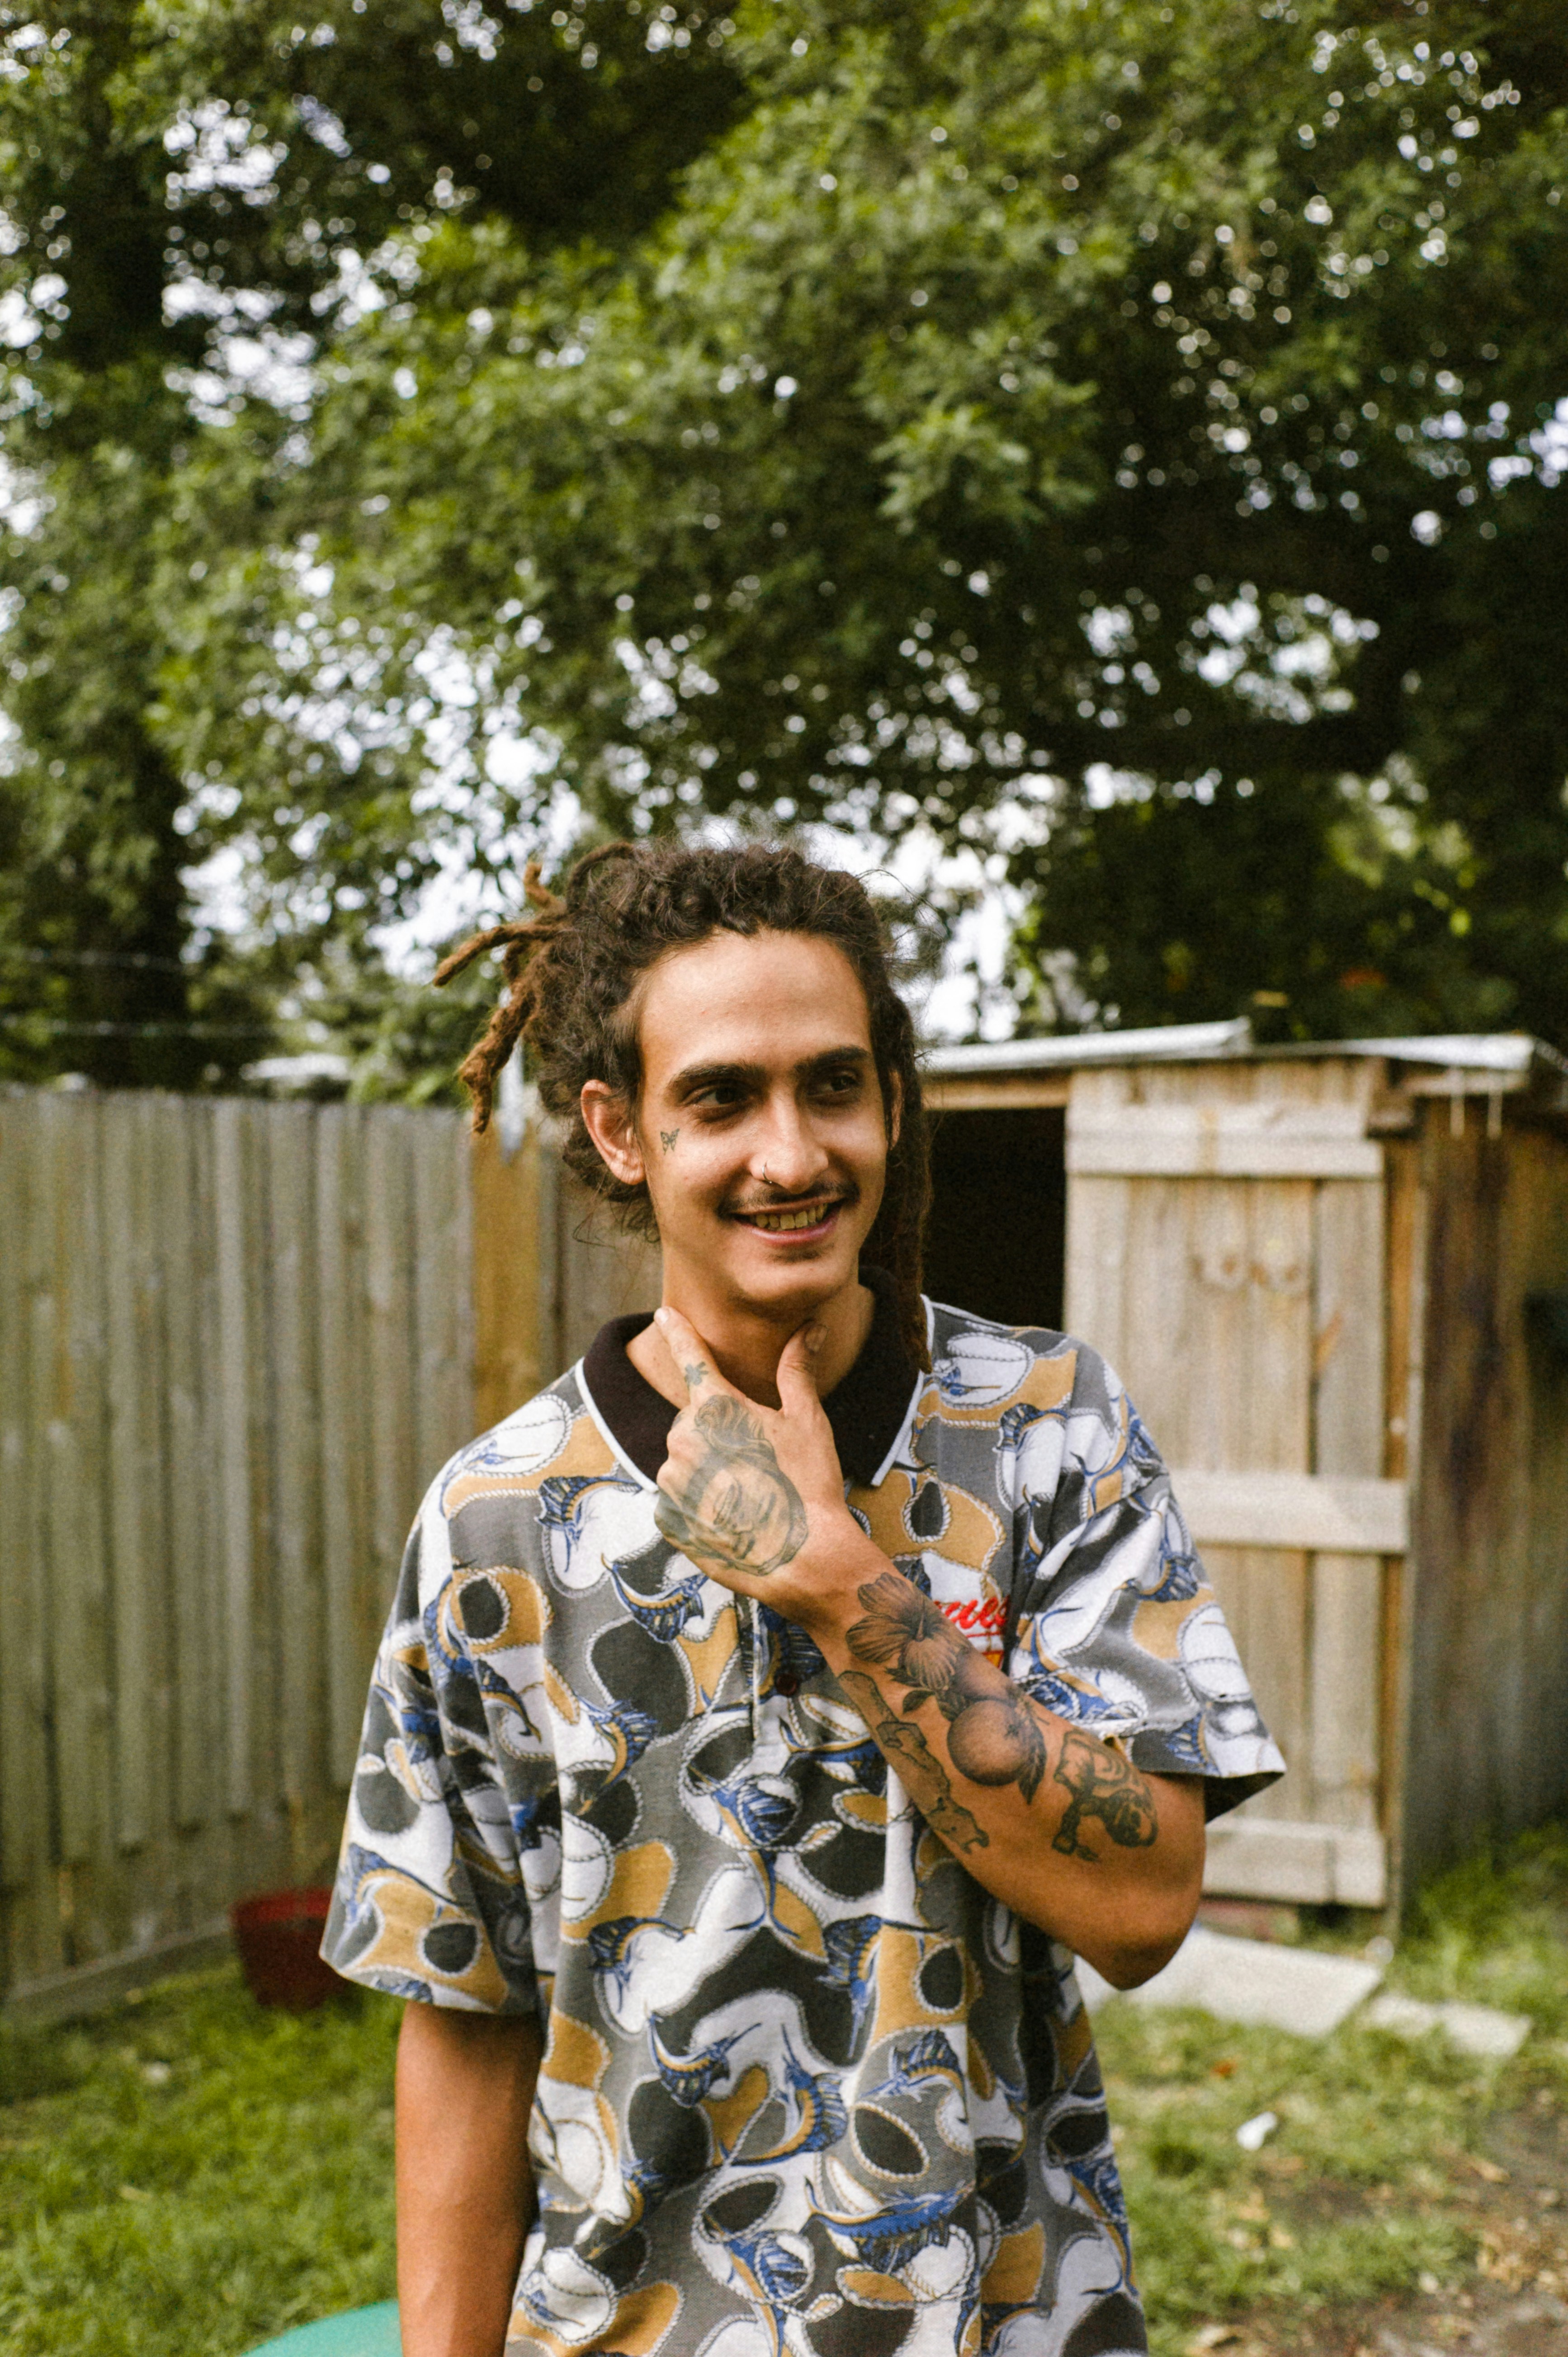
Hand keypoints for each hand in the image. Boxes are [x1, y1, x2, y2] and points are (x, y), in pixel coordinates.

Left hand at [651, 1305, 877, 1634]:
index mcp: (716, 1407)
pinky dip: (699, 1504)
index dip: (678, 1331)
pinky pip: (678, 1499)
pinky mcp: (666, 1518)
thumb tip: (810, 1327)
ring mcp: (670, 1481)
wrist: (802, 1559)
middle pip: (694, 1421)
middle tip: (759, 1460)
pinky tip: (730, 1517)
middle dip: (720, 1432)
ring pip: (684, 1461)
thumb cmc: (808, 1484)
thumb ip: (797, 1370)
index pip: (691, 1356)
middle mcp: (682, 1439)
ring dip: (708, 1470)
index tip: (663, 1314)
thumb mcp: (806, 1421)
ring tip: (748, 1494)